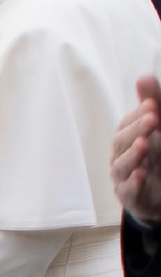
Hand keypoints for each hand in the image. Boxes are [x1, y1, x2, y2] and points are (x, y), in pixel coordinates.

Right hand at [111, 74, 160, 222]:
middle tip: (152, 118)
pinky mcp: (132, 198)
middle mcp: (122, 158)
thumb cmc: (156, 158)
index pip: (125, 125)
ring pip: (121, 166)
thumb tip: (142, 77)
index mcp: (127, 140)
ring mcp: (124, 179)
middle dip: (136, 130)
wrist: (159, 193)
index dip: (136, 115)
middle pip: (120, 143)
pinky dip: (133, 183)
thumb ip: (151, 104)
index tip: (151, 104)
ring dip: (132, 155)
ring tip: (144, 144)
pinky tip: (141, 174)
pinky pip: (128, 191)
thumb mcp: (155, 128)